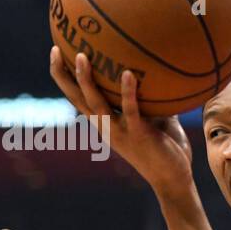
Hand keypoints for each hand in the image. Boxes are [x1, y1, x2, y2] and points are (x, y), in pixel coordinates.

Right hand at [49, 47, 193, 197]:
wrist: (174, 179)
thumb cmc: (168, 148)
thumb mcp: (157, 118)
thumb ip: (153, 98)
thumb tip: (160, 71)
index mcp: (106, 122)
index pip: (78, 97)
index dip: (64, 77)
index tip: (56, 52)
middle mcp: (106, 127)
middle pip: (76, 98)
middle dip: (63, 75)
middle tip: (56, 50)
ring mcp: (120, 132)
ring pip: (95, 103)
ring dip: (86, 80)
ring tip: (82, 56)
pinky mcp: (138, 135)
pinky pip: (130, 110)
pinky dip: (127, 92)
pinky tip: (128, 73)